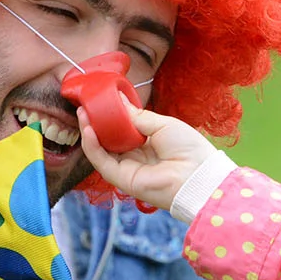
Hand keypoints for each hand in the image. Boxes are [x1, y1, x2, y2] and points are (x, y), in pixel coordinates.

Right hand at [79, 105, 215, 211]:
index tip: (99, 100)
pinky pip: (101, 161)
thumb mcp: (162, 123)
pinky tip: (89, 130)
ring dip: (89, 131)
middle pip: (108, 138)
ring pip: (100, 150)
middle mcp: (135, 156)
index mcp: (147, 143)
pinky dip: (92, 146)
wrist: (197, 174)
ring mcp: (127, 168)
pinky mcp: (122, 179)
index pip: (122, 128)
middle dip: (95, 122)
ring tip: (83, 113)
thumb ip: (138, 116)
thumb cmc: (187, 148)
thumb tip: (120, 101)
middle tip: (85, 105)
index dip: (109, 115)